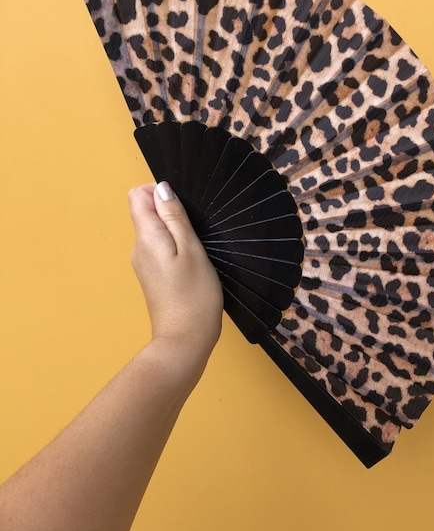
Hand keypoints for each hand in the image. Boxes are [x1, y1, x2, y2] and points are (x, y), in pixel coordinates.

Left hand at [128, 182, 222, 377]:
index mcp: (146, 237)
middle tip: (197, 230)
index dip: (160, 192)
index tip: (184, 207)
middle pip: (146, 212)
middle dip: (171, 211)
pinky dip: (176, 247)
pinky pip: (160, 248)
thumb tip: (161, 188)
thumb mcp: (191, 249)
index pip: (137, 195)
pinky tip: (193, 263)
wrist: (185, 341)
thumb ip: (175, 217)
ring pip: (156, 231)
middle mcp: (139, 248)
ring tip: (198, 249)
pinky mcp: (153, 276)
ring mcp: (144, 263)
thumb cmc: (194, 296)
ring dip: (177, 231)